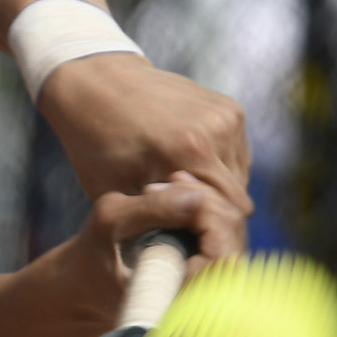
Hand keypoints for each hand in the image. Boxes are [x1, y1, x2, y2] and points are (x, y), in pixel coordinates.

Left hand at [36, 52, 252, 234]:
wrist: (97, 82)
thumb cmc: (98, 143)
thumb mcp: (117, 191)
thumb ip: (157, 220)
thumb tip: (187, 255)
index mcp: (186, 152)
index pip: (228, 214)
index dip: (212, 233)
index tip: (193, 241)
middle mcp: (214, 131)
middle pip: (239, 198)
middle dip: (216, 214)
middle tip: (186, 222)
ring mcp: (226, 116)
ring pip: (239, 177)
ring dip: (218, 189)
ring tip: (181, 191)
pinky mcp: (230, 108)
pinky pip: (237, 154)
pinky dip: (218, 166)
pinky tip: (187, 165)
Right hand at [52, 173, 248, 326]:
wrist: (84, 281)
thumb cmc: (91, 254)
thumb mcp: (109, 222)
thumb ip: (152, 209)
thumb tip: (198, 197)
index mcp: (181, 296)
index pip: (224, 253)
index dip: (207, 212)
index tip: (169, 190)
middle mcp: (203, 293)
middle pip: (233, 233)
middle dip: (203, 197)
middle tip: (164, 183)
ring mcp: (208, 278)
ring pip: (230, 225)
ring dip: (200, 196)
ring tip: (160, 189)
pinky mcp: (207, 263)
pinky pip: (220, 226)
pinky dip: (198, 203)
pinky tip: (170, 194)